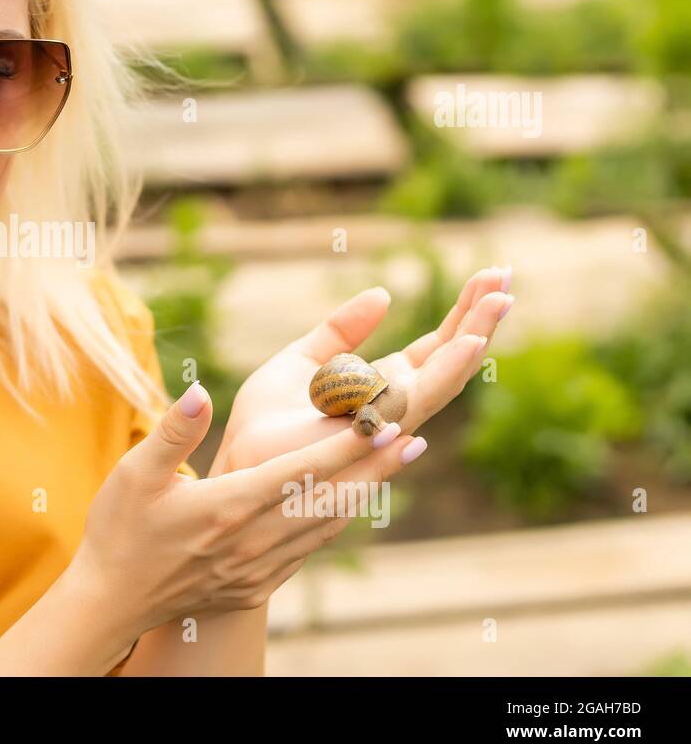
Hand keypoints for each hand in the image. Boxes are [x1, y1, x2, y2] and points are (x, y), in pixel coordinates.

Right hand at [69, 381, 428, 639]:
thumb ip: (173, 432)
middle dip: (374, 468)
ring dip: (365, 493)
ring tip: (396, 463)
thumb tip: (201, 392)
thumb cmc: (119, 531)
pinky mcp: (256, 585)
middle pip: (327, 500)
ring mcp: (256, 568)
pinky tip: (353, 502)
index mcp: (225, 507)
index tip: (382, 423)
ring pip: (325, 526)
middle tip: (414, 439)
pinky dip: (337, 521)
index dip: (345, 447)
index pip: (299, 471)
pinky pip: (308, 549)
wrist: (112, 602)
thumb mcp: (133, 474)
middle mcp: (250, 541)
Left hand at [213, 267, 512, 476]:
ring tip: (498, 303)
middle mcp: (393, 408)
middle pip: (447, 359)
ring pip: (444, 378)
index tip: (487, 274)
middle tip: (506, 276)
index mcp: (378, 388)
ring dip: (473, 340)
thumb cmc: (262, 427)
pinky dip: (447, 370)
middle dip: (478, 319)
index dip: (460, 314)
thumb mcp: (298, 362)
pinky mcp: (378, 435)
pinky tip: (469, 344)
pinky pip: (419, 401)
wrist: (238, 468)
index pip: (431, 348)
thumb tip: (383, 293)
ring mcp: (390, 423)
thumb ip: (340, 331)